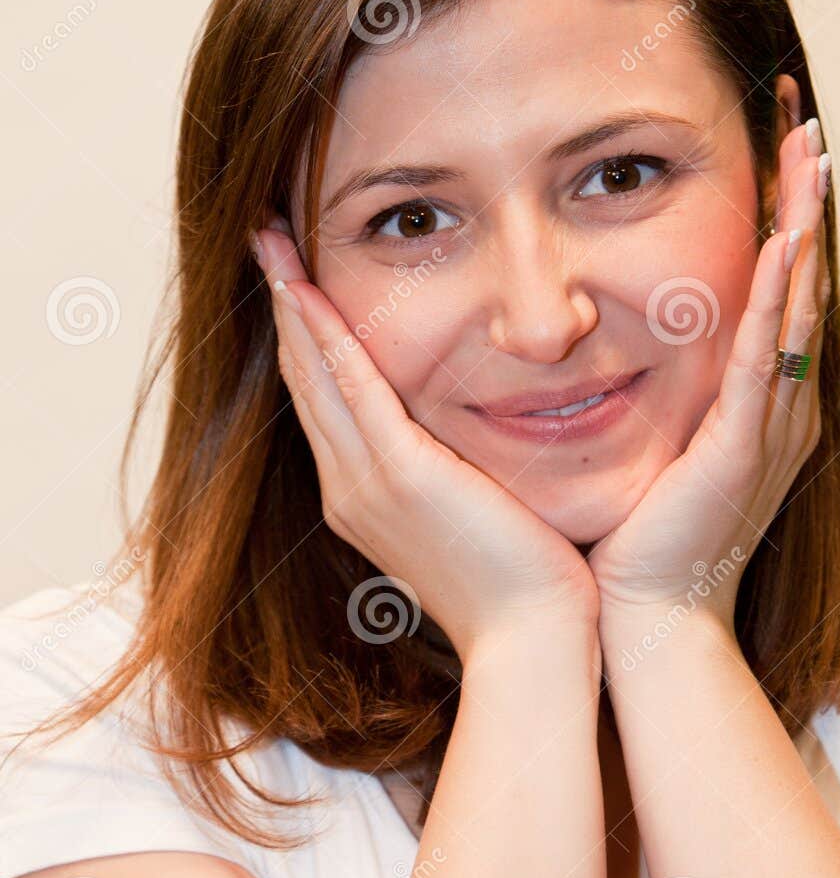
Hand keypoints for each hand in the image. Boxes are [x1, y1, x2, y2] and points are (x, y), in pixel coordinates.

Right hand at [251, 220, 600, 661]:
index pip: (328, 400)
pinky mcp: (399, 475)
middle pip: (306, 378)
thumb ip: (459, 471)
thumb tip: (470, 443)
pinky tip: (302, 290)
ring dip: (291, 303)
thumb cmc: (527, 580)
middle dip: (285, 305)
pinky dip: (326, 335)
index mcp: (366, 497)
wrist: (535, 638)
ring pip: (315, 374)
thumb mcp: (478, 512)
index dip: (307, 336)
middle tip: (265, 239)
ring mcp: (366, 484)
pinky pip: (351, 387)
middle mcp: (349, 489)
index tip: (295, 279)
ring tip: (270, 242)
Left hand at [586, 121, 830, 636]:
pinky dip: (775, 301)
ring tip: (809, 156)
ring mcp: (767, 428)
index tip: (774, 155)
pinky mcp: (740, 450)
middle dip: (805, 204)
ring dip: (803, 227)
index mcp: (756, 405)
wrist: (644, 616)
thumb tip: (593, 337)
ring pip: (797, 308)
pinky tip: (781, 245)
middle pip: (802, 285)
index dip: (782, 223)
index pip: (777, 295)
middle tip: (805, 127)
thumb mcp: (649, 445)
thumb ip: (648, 390)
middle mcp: (777, 408)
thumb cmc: (636, 540)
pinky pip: (764, 363)